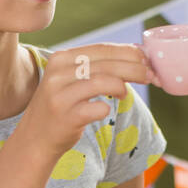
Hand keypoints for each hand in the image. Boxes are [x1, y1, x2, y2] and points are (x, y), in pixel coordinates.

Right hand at [14, 43, 154, 160]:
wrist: (35, 138)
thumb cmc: (63, 106)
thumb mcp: (72, 79)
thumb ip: (97, 66)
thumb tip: (137, 54)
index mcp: (62, 58)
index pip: (103, 49)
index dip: (129, 53)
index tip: (148, 59)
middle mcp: (59, 73)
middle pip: (107, 64)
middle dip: (134, 68)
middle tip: (151, 75)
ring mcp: (61, 95)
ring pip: (103, 82)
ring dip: (122, 86)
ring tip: (126, 94)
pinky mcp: (66, 116)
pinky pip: (97, 108)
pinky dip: (106, 108)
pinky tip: (106, 109)